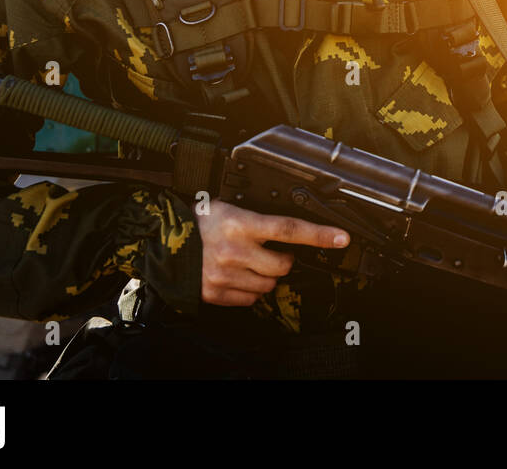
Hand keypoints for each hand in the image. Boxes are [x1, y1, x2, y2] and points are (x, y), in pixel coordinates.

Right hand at [195, 199, 349, 306]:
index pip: (289, 229)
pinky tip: (237, 274)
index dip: (318, 235)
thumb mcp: (231, 207)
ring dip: (266, 276)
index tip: (341, 238)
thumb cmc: (201, 221)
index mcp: (239, 223)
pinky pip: (250, 299)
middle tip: (268, 250)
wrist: (164, 241)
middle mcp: (233, 250)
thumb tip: (294, 228)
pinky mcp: (215, 293)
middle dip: (284, 260)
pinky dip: (250, 289)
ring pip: (269, 285)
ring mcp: (224, 274)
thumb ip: (260, 218)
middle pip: (283, 265)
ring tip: (249, 261)